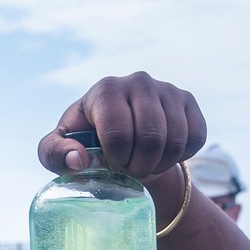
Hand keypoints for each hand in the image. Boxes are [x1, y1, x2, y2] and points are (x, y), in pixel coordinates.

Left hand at [38, 72, 205, 182]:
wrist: (122, 140)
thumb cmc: (86, 146)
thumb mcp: (58, 152)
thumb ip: (54, 154)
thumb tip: (78, 160)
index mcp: (105, 90)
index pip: (118, 133)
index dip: (117, 160)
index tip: (112, 164)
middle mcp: (138, 81)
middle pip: (151, 138)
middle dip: (140, 166)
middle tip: (130, 169)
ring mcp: (166, 88)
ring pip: (175, 141)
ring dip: (160, 164)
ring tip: (144, 164)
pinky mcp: (188, 100)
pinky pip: (195, 138)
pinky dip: (181, 157)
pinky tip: (164, 155)